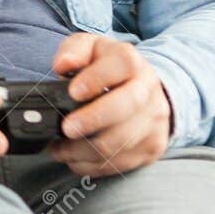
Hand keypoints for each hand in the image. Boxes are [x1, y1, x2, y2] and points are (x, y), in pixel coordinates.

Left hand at [49, 33, 171, 175]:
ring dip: (85, 150)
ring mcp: (153, 121)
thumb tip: (63, 65)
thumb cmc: (106, 68)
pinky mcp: (152, 147)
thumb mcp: (89, 48)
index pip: (121, 67)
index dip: (95, 80)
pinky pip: (121, 163)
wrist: (143, 88)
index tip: (72, 92)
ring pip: (121, 142)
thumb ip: (73, 50)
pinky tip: (74, 158)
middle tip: (66, 128)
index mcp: (131, 62)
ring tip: (60, 148)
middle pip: (125, 108)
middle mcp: (148, 91)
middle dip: (92, 121)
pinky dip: (93, 165)